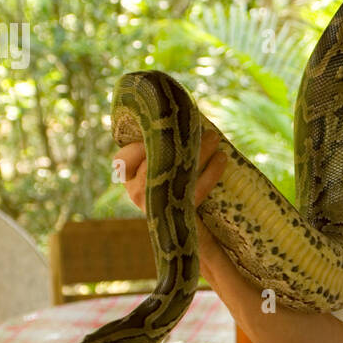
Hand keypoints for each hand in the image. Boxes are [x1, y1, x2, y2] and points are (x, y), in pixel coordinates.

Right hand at [113, 129, 227, 216]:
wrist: (190, 227)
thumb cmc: (177, 186)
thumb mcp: (166, 165)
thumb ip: (164, 146)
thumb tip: (185, 116)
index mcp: (130, 179)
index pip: (121, 160)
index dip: (138, 145)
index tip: (160, 131)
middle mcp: (136, 192)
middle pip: (154, 162)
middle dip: (178, 141)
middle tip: (198, 126)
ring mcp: (154, 205)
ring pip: (174, 173)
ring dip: (198, 152)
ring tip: (214, 138)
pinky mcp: (177, 214)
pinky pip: (194, 190)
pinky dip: (211, 173)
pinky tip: (221, 159)